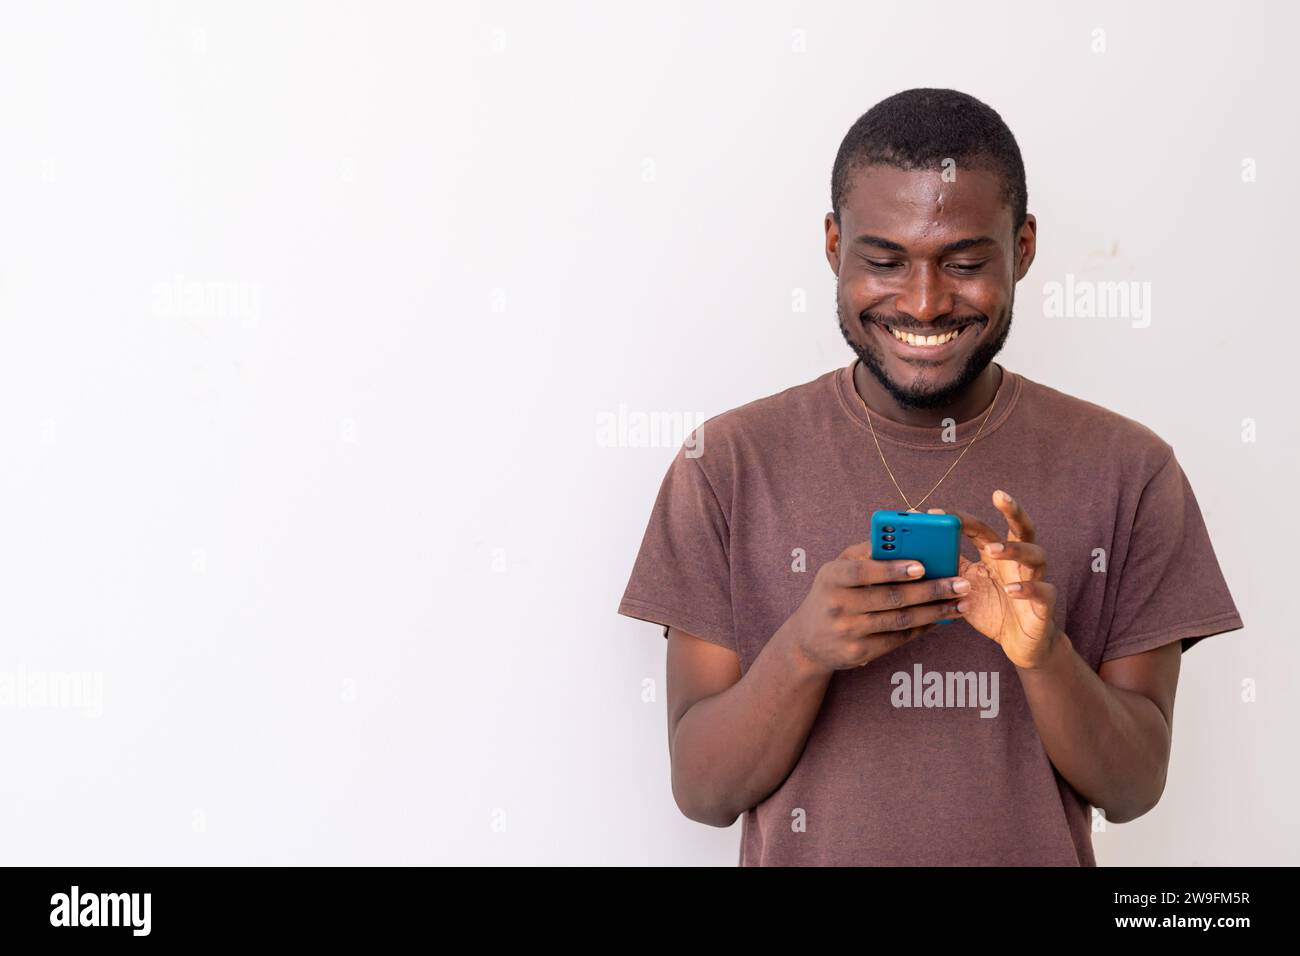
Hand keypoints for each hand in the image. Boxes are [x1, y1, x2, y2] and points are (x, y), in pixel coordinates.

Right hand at [781, 541, 969, 673]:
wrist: (807, 640)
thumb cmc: (831, 593)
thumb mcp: (837, 568)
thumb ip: (867, 552)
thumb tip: (903, 537)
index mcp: (831, 577)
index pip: (863, 571)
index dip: (892, 569)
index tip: (922, 565)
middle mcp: (837, 605)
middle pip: (891, 598)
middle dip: (931, 590)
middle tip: (961, 583)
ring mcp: (848, 632)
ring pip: (900, 620)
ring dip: (935, 611)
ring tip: (961, 603)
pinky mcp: (859, 653)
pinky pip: (898, 639)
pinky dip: (923, 628)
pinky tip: (941, 618)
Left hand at [926, 490, 1060, 669]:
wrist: (1018, 645)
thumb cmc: (991, 610)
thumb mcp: (964, 586)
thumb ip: (948, 566)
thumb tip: (918, 549)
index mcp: (996, 556)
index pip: (982, 529)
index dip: (961, 519)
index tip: (936, 512)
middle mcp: (1017, 562)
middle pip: (1022, 529)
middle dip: (1012, 510)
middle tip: (999, 495)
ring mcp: (1034, 580)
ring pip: (1035, 555)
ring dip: (1014, 549)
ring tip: (994, 550)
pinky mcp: (1044, 604)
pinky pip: (1042, 591)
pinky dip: (1027, 588)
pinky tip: (1011, 589)